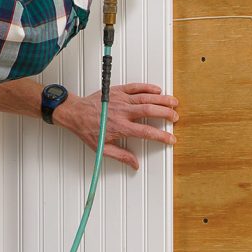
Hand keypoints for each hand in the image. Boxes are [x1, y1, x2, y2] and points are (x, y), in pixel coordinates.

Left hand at [54, 82, 178, 169]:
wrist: (75, 113)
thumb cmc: (87, 129)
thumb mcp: (102, 148)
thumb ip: (121, 156)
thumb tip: (135, 164)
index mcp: (121, 127)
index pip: (147, 132)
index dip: (162, 136)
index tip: (171, 139)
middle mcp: (123, 112)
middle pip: (150, 111)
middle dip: (166, 114)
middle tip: (175, 117)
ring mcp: (121, 100)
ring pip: (146, 97)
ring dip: (162, 99)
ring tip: (174, 102)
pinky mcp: (117, 91)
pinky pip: (136, 87)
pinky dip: (148, 87)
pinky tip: (157, 90)